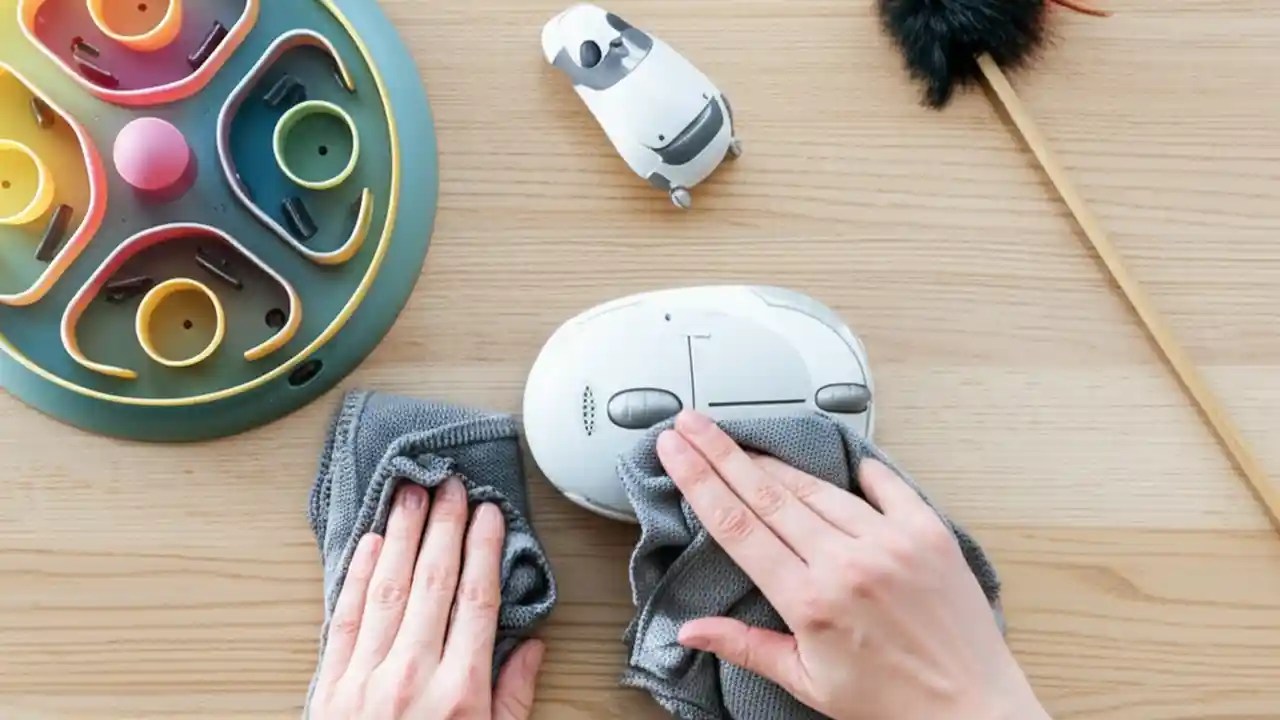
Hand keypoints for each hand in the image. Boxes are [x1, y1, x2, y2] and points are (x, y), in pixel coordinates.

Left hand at [309, 479, 544, 719]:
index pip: (476, 599)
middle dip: (444, 526)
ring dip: (401, 533)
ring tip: (409, 493)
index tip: (490, 514)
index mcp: (460, 693)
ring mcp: (365, 678)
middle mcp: (412, 676)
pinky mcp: (330, 686)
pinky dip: (356, 575)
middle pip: (433, 581)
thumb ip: (512, 699)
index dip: (484, 549)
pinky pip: (345, 617)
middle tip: (449, 484)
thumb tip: (531, 649)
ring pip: (386, 587)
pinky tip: (369, 543)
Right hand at [655, 412, 1047, 719]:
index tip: (675, 452)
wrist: (974, 709)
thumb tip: (690, 630)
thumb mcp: (808, 682)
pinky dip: (859, 470)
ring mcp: (890, 542)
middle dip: (720, 453)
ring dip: (774, 461)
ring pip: (817, 487)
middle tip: (692, 423)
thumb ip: (746, 646)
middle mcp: (848, 563)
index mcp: (810, 601)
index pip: (738, 526)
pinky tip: (838, 456)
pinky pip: (886, 485)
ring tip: (744, 443)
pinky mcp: (928, 532)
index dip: (699, 481)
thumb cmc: (893, 703)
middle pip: (767, 493)